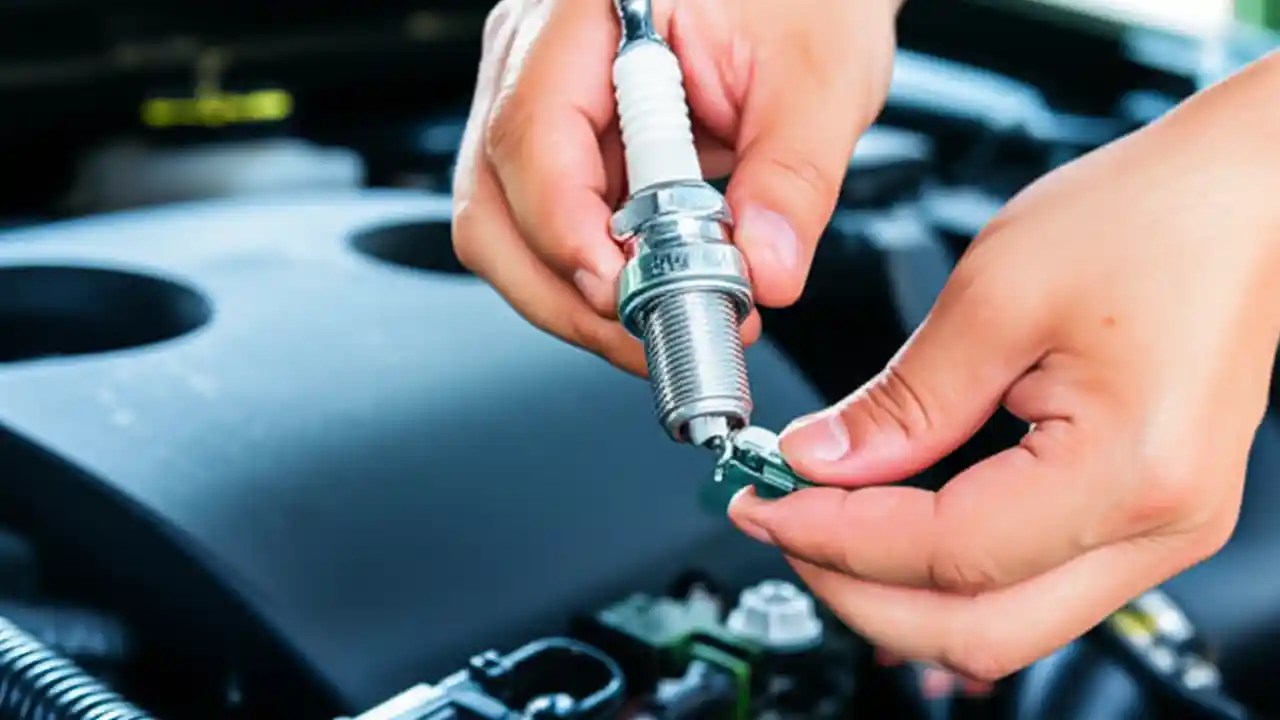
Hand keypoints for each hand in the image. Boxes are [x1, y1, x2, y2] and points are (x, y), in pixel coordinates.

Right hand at [452, 0, 898, 373]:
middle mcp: (536, 50)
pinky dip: (594, 272)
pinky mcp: (559, 139)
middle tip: (649, 330)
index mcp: (589, 8)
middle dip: (568, 289)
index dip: (567, 232)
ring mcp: (535, 96)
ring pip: (506, 228)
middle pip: (494, 201)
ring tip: (663, 316)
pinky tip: (650, 287)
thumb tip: (763, 272)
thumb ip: (793, 180)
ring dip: (578, 293)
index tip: (626, 292)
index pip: (532, 135)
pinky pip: (544, 225)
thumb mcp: (820, 79)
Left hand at [729, 53, 1279, 680]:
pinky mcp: (1149, 514)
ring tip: (820, 524)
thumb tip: (822, 460)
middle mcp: (1160, 525)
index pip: (946, 553)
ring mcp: (1162, 532)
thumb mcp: (996, 295)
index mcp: (1129, 470)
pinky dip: (949, 573)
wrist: (1247, 196)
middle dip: (855, 590)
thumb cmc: (1155, 218)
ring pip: (1003, 624)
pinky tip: (890, 529)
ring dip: (897, 592)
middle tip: (780, 522)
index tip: (765, 500)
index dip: (835, 535)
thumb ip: (903, 400)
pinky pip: (1033, 585)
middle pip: (976, 629)